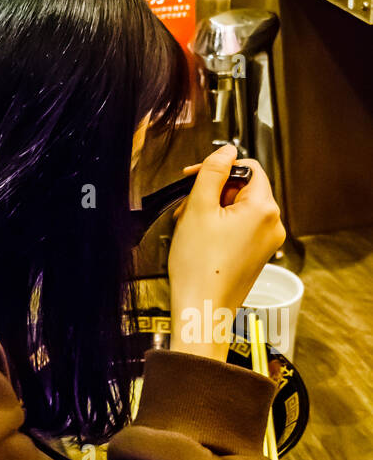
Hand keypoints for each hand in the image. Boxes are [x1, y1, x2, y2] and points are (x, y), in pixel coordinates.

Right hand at [168, 144, 284, 360]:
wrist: (201, 308)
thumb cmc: (200, 266)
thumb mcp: (198, 207)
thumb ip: (213, 171)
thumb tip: (226, 151)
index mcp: (264, 209)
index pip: (248, 168)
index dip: (219, 168)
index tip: (196, 176)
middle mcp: (272, 225)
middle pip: (242, 189)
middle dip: (211, 193)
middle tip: (187, 206)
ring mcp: (266, 242)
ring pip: (237, 209)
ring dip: (211, 210)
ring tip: (189, 226)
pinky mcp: (256, 255)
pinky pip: (238, 228)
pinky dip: (218, 227)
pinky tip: (198, 238)